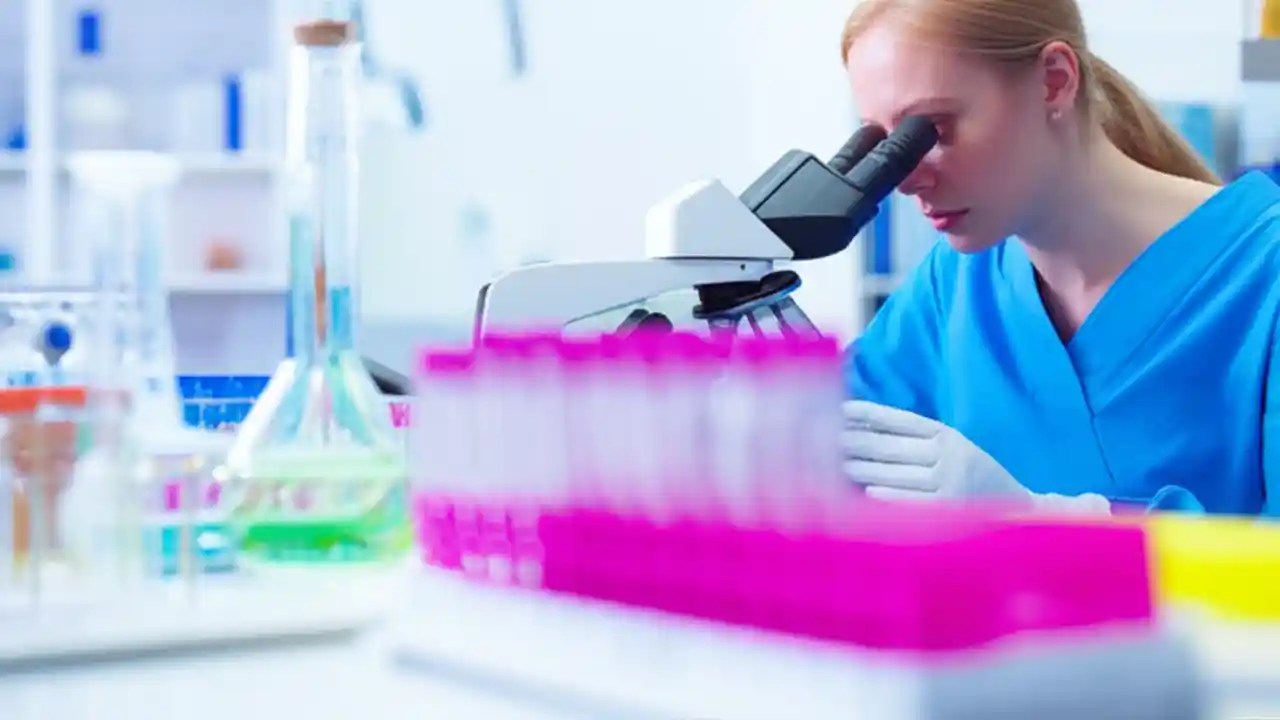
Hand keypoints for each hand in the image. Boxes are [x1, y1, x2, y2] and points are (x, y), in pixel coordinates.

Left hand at [841, 400, 1108, 513]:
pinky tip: (864, 492)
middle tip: (827, 437)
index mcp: (951, 436)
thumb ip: (922, 441)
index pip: (902, 421)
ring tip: (838, 464)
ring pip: (896, 474)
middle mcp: (950, 456)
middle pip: (892, 446)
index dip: (870, 414)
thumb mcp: (958, 449)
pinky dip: (886, 497)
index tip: (843, 409)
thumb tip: (872, 432)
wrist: (1025, 513)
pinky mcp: (950, 511)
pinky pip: (910, 502)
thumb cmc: (980, 479)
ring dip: (863, 469)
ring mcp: (949, 484)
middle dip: (857, 441)